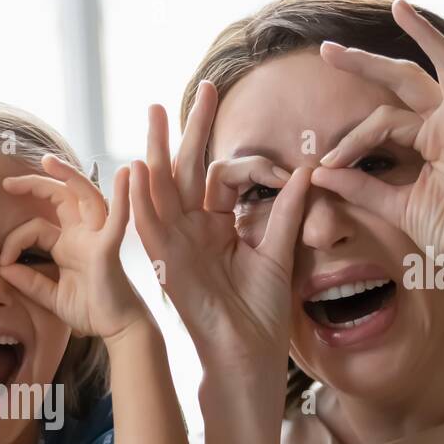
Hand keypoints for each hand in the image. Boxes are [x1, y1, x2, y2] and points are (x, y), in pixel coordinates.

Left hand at [0, 155, 145, 340]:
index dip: (14, 241)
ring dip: (70, 176)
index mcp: (68, 245)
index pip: (35, 228)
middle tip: (8, 182)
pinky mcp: (109, 249)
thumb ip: (28, 281)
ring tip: (49, 161)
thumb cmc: (90, 311)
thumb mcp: (50, 296)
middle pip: (60, 198)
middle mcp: (83, 236)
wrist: (117, 329)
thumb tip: (2, 267)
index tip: (2, 262)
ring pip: (86, 197)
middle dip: (35, 184)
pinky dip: (123, 197)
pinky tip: (125, 174)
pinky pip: (117, 219)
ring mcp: (97, 239)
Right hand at [130, 89, 309, 367]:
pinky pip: (149, 227)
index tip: (270, 154)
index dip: (244, 158)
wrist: (248, 353)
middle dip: (189, 131)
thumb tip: (306, 170)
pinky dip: (141, 199)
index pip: (220, 177)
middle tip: (197, 90)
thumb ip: (286, 211)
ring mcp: (177, 246)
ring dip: (157, 149)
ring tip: (154, 111)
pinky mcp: (166, 264)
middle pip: (186, 171)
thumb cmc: (262, 313)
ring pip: (162, 189)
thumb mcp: (279, 252)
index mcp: (218, 227)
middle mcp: (193, 231)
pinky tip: (136, 168)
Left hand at [312, 0, 443, 303]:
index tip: (323, 162)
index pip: (380, 122)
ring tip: (400, 7)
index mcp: (426, 137)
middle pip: (404, 79)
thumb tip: (317, 171)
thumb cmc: (443, 231)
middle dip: (365, 63)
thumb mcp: (390, 204)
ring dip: (424, 35)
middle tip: (327, 50)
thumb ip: (358, 185)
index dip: (349, 140)